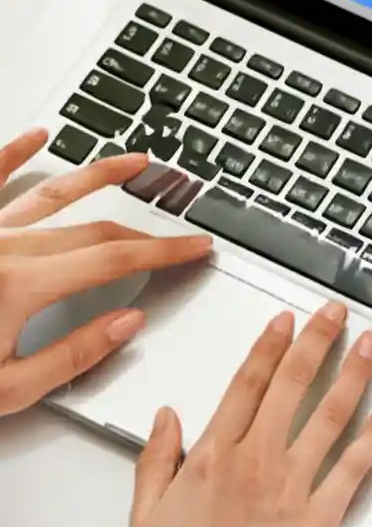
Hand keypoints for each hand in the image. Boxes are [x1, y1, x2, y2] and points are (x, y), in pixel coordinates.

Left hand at [0, 128, 211, 416]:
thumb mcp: (6, 390)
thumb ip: (73, 354)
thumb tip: (128, 323)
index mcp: (20, 287)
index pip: (116, 261)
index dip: (166, 251)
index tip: (197, 247)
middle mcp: (1, 248)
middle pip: (93, 230)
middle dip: (147, 226)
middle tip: (182, 223)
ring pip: (50, 193)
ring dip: (98, 176)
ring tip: (134, 163)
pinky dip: (13, 153)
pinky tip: (37, 136)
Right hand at [126, 303, 371, 526]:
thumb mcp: (145, 512)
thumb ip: (157, 456)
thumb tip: (169, 415)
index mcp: (211, 456)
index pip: (247, 383)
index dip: (270, 345)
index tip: (287, 320)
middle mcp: (255, 464)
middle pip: (292, 386)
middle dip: (317, 340)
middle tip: (336, 311)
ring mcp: (291, 490)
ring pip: (329, 416)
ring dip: (353, 373)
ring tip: (370, 343)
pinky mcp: (319, 521)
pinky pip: (353, 468)